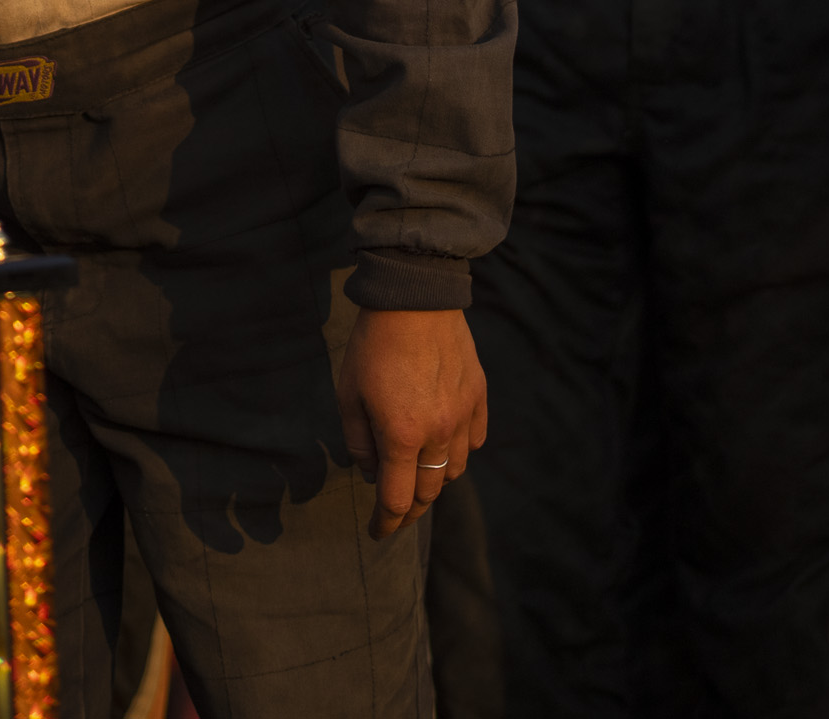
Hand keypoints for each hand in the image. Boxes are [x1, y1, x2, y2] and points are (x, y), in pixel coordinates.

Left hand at [338, 306, 487, 537]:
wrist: (415, 297)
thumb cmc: (373, 346)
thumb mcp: (349, 395)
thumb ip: (359, 442)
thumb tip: (371, 472)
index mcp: (402, 436)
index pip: (398, 500)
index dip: (386, 523)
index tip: (378, 532)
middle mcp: (439, 433)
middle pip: (429, 492)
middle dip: (411, 508)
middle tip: (396, 511)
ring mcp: (464, 414)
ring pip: (454, 470)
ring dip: (434, 480)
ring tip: (418, 474)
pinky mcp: (479, 395)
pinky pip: (475, 440)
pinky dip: (459, 451)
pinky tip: (445, 445)